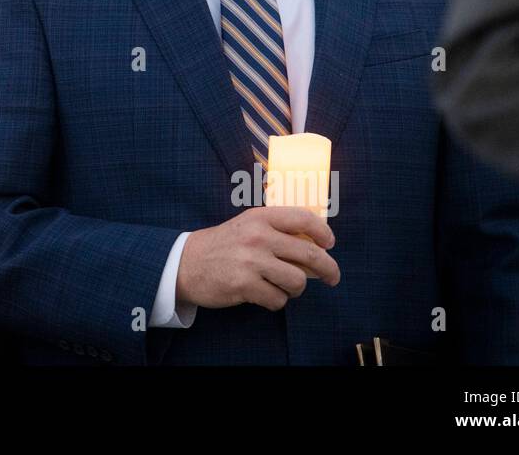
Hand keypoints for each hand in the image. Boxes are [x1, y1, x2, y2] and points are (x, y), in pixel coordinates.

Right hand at [174, 207, 339, 311]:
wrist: (185, 262)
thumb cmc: (223, 245)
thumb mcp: (247, 226)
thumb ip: (276, 230)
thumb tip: (316, 246)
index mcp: (260, 218)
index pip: (302, 218)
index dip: (323, 232)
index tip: (330, 243)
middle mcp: (257, 236)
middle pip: (309, 255)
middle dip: (328, 269)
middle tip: (332, 277)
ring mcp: (251, 261)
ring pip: (297, 281)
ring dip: (295, 289)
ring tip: (283, 286)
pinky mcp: (244, 285)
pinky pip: (278, 299)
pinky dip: (276, 301)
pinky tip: (263, 294)